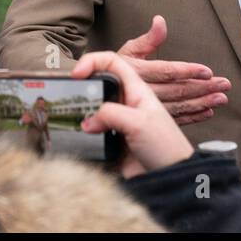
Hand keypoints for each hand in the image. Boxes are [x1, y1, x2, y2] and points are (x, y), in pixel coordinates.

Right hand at [73, 50, 195, 178]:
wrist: (170, 179)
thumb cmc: (167, 147)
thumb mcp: (139, 123)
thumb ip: (110, 114)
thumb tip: (87, 121)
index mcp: (135, 90)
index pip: (111, 63)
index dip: (93, 62)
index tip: (77, 73)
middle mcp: (125, 104)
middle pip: (97, 86)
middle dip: (81, 91)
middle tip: (70, 101)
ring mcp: (117, 124)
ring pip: (91, 112)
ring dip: (81, 117)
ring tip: (74, 123)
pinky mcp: (111, 143)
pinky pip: (90, 135)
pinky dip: (83, 137)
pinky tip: (82, 141)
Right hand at [116, 16, 230, 124]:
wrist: (97, 93)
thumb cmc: (114, 69)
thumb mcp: (128, 50)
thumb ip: (148, 39)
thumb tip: (160, 21)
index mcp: (138, 71)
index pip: (167, 71)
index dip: (187, 71)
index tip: (207, 71)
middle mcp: (143, 91)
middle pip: (178, 90)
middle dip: (203, 87)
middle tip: (224, 84)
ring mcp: (147, 108)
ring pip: (179, 106)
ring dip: (202, 103)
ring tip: (221, 99)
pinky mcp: (150, 118)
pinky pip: (174, 118)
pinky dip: (192, 116)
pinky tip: (207, 112)